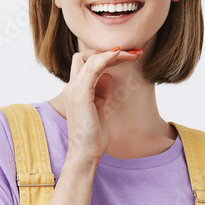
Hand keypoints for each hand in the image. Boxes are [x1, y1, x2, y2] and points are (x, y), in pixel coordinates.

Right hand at [62, 47, 143, 161]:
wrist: (85, 152)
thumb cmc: (93, 135)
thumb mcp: (99, 108)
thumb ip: (101, 91)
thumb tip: (108, 77)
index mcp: (75, 90)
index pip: (86, 65)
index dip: (106, 58)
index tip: (127, 57)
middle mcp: (71, 87)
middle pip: (84, 57)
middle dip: (108, 52)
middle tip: (132, 53)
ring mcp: (74, 89)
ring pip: (90, 59)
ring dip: (113, 53)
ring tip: (132, 54)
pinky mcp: (81, 94)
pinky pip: (93, 67)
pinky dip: (107, 58)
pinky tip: (120, 55)